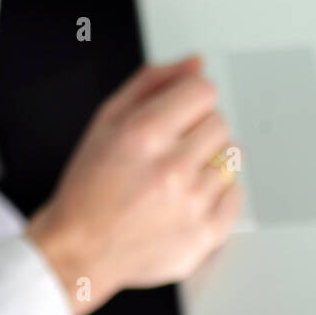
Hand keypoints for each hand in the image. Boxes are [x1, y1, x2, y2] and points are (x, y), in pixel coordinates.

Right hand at [26, 54, 242, 314]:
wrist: (79, 251)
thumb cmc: (89, 187)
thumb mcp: (106, 120)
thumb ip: (153, 83)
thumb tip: (195, 62)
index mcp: (145, 134)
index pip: (204, 90)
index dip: (189, 99)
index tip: (177, 113)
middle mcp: (172, 168)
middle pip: (220, 122)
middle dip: (196, 131)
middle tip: (169, 151)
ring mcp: (192, 205)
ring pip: (230, 158)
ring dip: (206, 163)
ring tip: (174, 179)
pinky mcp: (206, 235)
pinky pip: (236, 195)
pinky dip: (216, 195)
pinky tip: (187, 200)